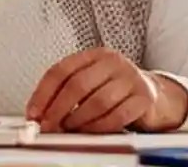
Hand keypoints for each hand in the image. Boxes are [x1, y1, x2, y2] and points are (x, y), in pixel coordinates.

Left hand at [25, 47, 187, 133]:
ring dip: (78, 120)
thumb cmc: (115, 90)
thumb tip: (39, 114)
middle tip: (48, 126)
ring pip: (97, 101)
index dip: (43, 93)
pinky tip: (90, 131)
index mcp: (94, 55)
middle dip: (58, 109)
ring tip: (69, 129)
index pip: (61, 70)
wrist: (154, 95)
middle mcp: (113, 62)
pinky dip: (99, 127)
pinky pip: (117, 116)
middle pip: (77, 85)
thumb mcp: (91, 83)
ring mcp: (130, 78)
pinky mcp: (144, 97)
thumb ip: (66, 93)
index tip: (33, 113)